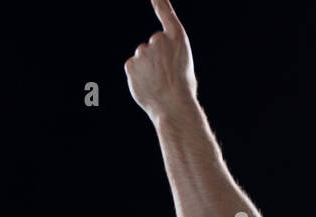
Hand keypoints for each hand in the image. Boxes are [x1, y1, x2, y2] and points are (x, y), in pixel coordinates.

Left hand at [124, 0, 197, 119]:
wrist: (173, 106)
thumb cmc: (183, 90)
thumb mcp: (184, 65)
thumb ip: (168, 54)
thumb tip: (151, 60)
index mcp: (178, 38)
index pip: (165, 13)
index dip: (159, 2)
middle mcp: (159, 39)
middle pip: (152, 46)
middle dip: (156, 59)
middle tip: (167, 76)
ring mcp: (143, 51)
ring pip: (143, 58)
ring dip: (148, 69)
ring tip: (159, 84)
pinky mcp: (130, 64)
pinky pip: (133, 68)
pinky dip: (138, 76)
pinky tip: (148, 86)